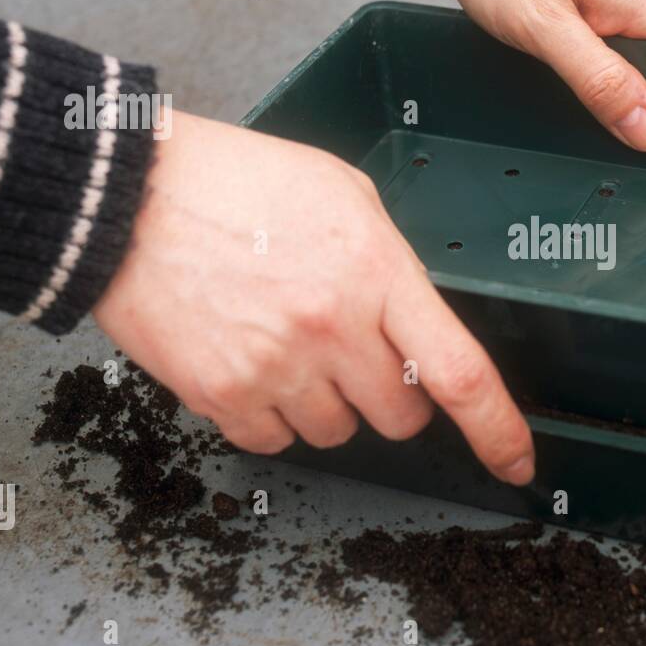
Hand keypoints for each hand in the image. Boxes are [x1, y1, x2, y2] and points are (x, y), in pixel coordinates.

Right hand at [92, 111, 534, 483]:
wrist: (127, 197)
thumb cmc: (236, 184)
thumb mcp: (342, 194)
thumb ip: (389, 262)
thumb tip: (412, 318)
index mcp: (375, 273)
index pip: (459, 371)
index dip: (498, 428)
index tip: (518, 461)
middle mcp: (333, 329)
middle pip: (400, 417)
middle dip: (390, 394)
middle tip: (352, 351)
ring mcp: (276, 367)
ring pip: (337, 432)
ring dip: (326, 402)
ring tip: (285, 340)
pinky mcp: (222, 395)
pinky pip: (274, 440)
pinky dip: (270, 414)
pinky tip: (251, 360)